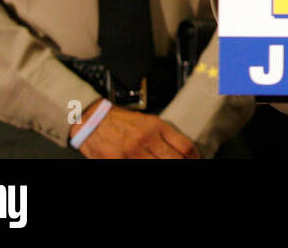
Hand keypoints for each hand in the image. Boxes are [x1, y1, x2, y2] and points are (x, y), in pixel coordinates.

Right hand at [74, 106, 198, 158]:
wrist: (91, 119)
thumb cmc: (119, 120)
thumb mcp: (146, 121)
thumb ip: (162, 135)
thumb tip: (178, 150)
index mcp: (156, 126)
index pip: (185, 146)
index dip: (194, 157)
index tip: (195, 160)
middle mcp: (147, 139)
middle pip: (175, 160)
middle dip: (182, 164)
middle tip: (186, 164)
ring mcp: (133, 152)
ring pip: (158, 165)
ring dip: (166, 166)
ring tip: (168, 164)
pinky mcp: (118, 160)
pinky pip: (137, 167)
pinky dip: (143, 168)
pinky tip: (145, 165)